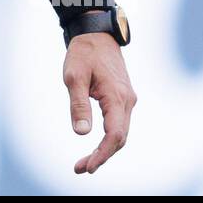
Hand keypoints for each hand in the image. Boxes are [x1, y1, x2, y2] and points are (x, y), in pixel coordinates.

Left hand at [63, 30, 135, 173]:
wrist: (96, 34)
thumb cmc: (84, 53)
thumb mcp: (74, 76)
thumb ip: (78, 104)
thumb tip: (81, 133)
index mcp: (117, 96)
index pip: (114, 135)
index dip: (102, 154)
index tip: (87, 167)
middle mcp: (127, 100)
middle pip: (119, 138)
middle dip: (102, 156)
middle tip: (80, 168)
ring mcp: (127, 99)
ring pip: (121, 132)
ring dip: (105, 149)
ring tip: (85, 163)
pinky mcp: (123, 97)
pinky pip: (119, 123)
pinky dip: (109, 138)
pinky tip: (96, 145)